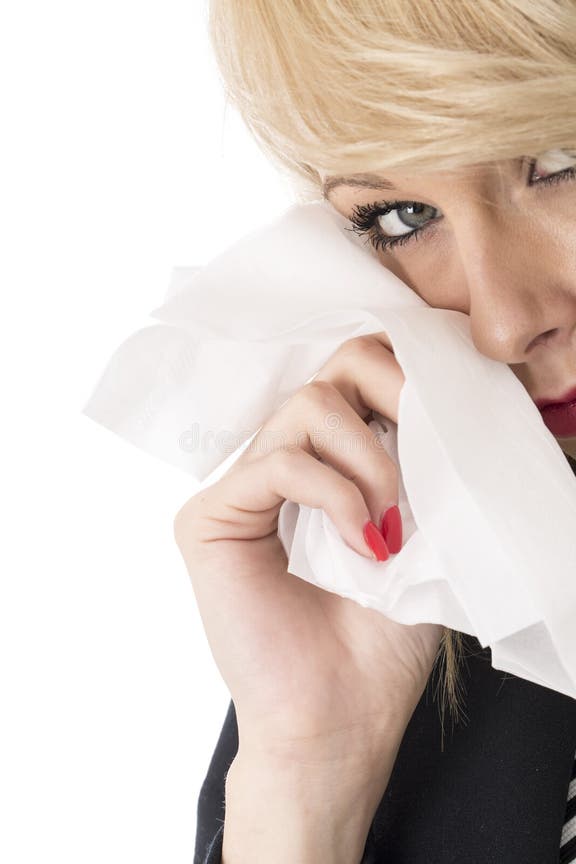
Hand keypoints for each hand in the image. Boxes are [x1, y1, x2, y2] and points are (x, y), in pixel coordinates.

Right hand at [173, 333, 442, 771]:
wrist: (340, 719)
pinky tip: (361, 544)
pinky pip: (279, 463)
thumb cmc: (379, 638)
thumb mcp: (417, 529)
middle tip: (421, 463)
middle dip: (390, 399)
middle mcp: (277, 464)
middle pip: (331, 372)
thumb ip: (413, 460)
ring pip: (307, 407)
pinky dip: (333, 494)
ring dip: (368, 462)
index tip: (443, 422)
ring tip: (389, 526)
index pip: (353, 375)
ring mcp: (240, 488)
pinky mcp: (210, 518)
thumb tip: (431, 397)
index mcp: (324, 462)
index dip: (401, 377)